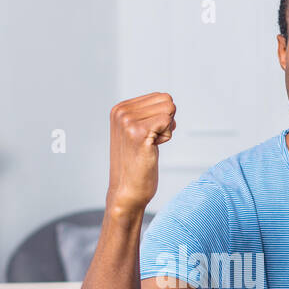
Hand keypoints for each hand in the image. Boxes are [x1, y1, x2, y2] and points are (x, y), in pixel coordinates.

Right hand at [107, 92, 176, 213]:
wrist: (127, 191)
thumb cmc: (137, 165)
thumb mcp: (137, 131)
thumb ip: (148, 113)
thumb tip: (169, 101)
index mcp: (120, 108)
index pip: (160, 97)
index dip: (162, 118)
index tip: (146, 136)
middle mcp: (121, 111)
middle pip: (166, 101)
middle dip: (165, 123)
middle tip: (149, 142)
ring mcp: (128, 121)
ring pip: (169, 110)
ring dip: (165, 130)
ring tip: (149, 145)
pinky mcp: (138, 132)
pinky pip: (168, 122)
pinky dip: (166, 137)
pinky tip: (151, 149)